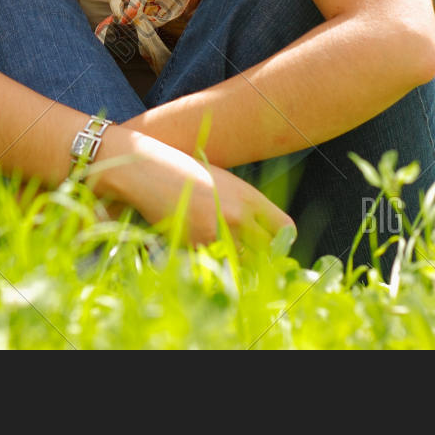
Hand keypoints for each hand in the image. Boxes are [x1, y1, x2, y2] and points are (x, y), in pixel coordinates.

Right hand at [91, 131, 293, 246]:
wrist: (149, 171)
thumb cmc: (185, 173)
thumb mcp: (224, 182)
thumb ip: (245, 206)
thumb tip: (260, 232)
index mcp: (250, 197)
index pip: (285, 228)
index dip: (282, 240)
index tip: (274, 244)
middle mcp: (239, 216)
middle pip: (268, 251)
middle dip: (261, 255)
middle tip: (249, 254)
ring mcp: (219, 233)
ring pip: (242, 262)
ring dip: (237, 260)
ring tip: (222, 248)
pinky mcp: (197, 246)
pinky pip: (215, 262)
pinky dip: (211, 259)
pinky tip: (199, 244)